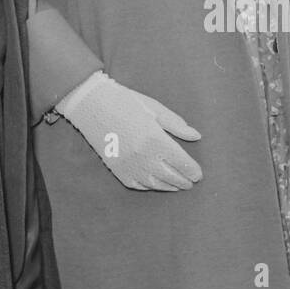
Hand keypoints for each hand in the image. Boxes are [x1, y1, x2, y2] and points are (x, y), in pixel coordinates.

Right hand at [57, 73, 201, 191]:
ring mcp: (129, 165)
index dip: (193, 170)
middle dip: (184, 180)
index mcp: (155, 139)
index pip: (182, 163)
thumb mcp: (154, 108)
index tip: (198, 174)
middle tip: (192, 182)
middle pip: (171, 176)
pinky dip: (150, 186)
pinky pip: (138, 185)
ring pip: (156, 184)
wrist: (91, 105)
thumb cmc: (125, 101)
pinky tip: (156, 183)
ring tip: (178, 185)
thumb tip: (196, 136)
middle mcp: (143, 156)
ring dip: (170, 186)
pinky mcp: (117, 170)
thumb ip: (176, 125)